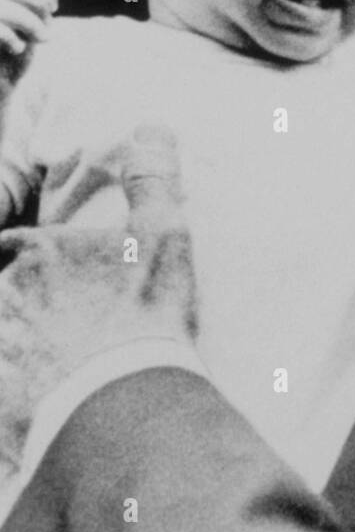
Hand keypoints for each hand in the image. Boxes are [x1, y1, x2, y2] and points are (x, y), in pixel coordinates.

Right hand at [0, 0, 58, 98]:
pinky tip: (17, 49)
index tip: (54, 8)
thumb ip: (38, 9)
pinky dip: (12, 38)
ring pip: (4, 6)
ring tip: (41, 40)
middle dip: (38, 4)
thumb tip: (47, 5)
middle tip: (48, 27)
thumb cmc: (16, 55)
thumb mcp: (34, 28)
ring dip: (30, 23)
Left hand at [0, 126, 197, 481]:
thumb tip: (153, 126)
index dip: (25, 250)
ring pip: (7, 333)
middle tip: (64, 313)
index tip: (40, 259)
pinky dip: (19, 380)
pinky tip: (42, 392)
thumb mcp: (162, 234)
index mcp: (35, 253)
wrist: (124, 405)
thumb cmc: (141, 313)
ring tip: (56, 350)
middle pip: (3, 289)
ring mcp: (5, 348)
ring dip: (21, 337)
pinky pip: (8, 382)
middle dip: (19, 296)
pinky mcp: (5, 396)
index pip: (10, 243)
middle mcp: (6, 298)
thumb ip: (153, 177)